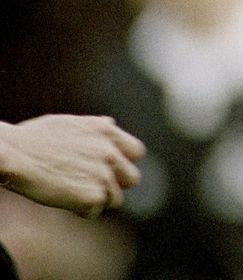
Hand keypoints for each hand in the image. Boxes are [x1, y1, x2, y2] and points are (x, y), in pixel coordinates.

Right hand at [0, 115, 144, 219]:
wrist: (13, 155)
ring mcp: (104, 174)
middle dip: (114, 185)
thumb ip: (95, 127)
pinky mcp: (93, 196)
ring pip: (115, 199)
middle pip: (131, 179)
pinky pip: (94, 211)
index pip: (137, 153)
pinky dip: (80, 210)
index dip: (123, 164)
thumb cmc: (31, 140)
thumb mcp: (70, 123)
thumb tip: (111, 123)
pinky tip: (63, 200)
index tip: (109, 170)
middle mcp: (111, 152)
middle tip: (90, 186)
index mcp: (107, 132)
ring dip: (96, 199)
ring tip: (71, 192)